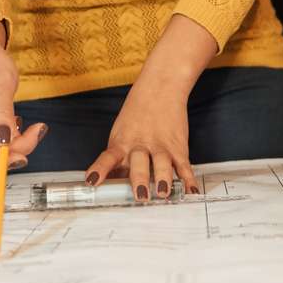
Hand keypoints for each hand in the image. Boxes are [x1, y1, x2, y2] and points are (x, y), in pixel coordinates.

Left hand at [83, 78, 199, 200]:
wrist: (160, 87)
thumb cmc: (137, 113)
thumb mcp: (121, 132)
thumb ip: (119, 157)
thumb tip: (111, 184)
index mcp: (121, 143)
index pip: (107, 157)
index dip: (100, 170)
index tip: (92, 181)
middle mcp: (140, 146)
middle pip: (138, 164)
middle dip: (139, 180)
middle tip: (141, 195)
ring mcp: (160, 147)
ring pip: (162, 164)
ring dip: (163, 179)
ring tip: (164, 192)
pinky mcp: (177, 147)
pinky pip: (183, 166)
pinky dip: (188, 180)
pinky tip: (190, 191)